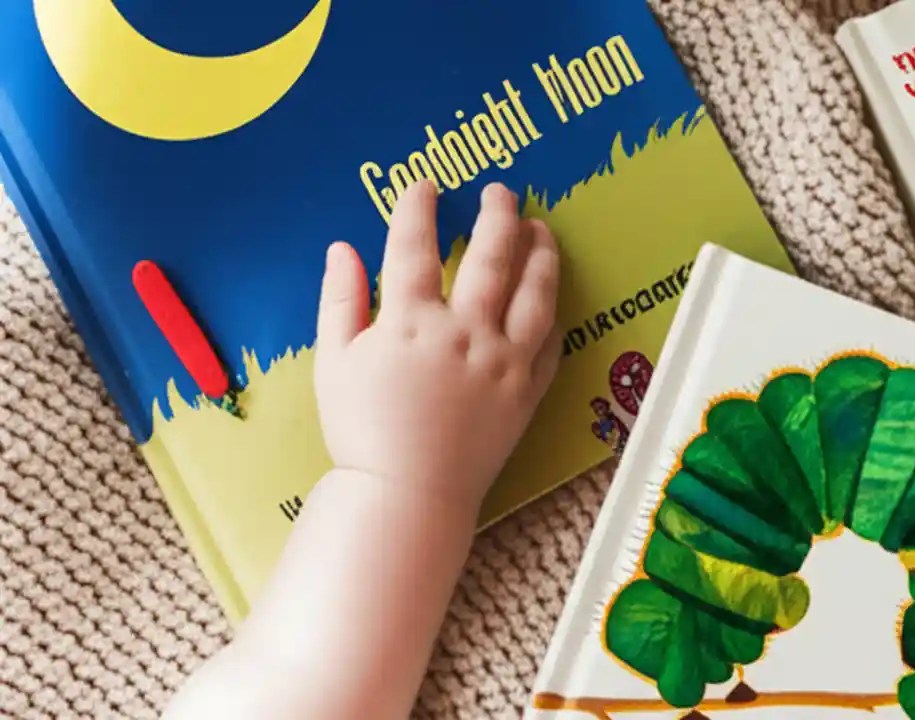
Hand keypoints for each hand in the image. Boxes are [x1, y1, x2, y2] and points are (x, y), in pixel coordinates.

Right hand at [313, 180, 559, 512]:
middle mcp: (465, 332)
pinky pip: (550, 345)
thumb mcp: (334, 362)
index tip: (426, 185)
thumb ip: (340, 300)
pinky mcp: (527, 392)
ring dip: (541, 254)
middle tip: (501, 192)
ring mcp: (504, 362)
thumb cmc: (361, 430)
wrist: (406, 494)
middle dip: (498, 214)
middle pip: (492, 257)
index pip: (416, 247)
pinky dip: (552, 316)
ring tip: (542, 230)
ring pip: (535, 293)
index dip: (418, 209)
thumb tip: (341, 247)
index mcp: (411, 321)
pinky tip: (550, 299)